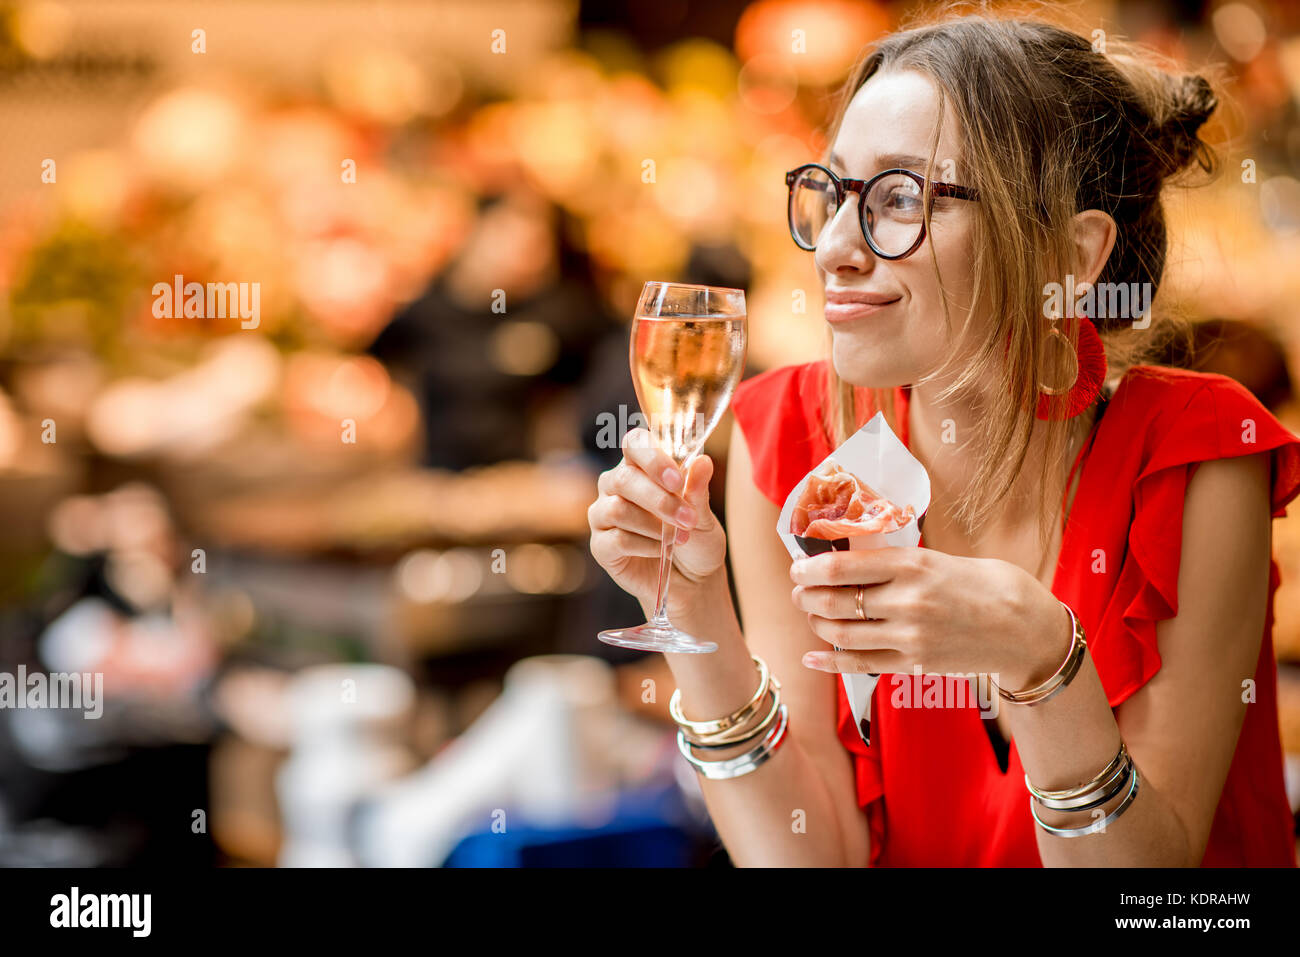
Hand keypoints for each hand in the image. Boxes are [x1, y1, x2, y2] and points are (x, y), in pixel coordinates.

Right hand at [588, 429, 727, 617]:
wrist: (693, 581)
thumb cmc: (696, 539)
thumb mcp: (704, 514)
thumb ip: (698, 489)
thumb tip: (703, 462)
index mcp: (641, 466)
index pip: (634, 443)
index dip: (652, 458)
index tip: (677, 480)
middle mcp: (616, 485)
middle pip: (624, 479)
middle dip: (659, 500)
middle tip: (688, 518)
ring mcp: (603, 515)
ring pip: (618, 510)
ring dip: (654, 525)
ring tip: (680, 538)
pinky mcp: (601, 546)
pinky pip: (616, 539)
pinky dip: (645, 545)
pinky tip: (662, 552)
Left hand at [788, 547, 1069, 687]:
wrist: (1027, 629)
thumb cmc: (987, 584)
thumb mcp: (941, 559)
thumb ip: (898, 563)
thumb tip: (850, 562)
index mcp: (913, 565)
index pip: (842, 567)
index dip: (810, 568)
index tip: (798, 567)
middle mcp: (906, 601)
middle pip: (835, 600)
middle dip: (807, 595)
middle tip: (798, 590)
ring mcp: (909, 636)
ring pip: (841, 632)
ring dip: (817, 622)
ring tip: (811, 614)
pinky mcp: (914, 664)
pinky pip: (859, 664)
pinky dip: (829, 660)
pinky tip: (811, 656)